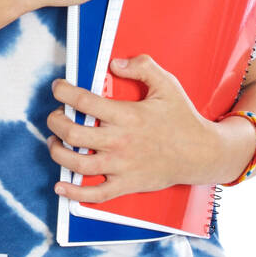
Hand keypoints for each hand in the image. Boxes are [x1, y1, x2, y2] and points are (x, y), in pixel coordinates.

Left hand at [45, 54, 215, 203]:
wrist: (201, 153)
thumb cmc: (183, 119)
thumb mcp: (167, 85)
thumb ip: (143, 67)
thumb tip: (116, 64)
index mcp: (127, 115)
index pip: (84, 101)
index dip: (64, 92)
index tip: (58, 88)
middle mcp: (120, 141)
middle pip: (73, 133)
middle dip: (56, 122)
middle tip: (55, 115)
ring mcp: (121, 165)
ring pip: (77, 163)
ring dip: (58, 153)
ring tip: (54, 142)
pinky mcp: (126, 183)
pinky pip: (95, 193)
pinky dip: (74, 193)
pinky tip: (60, 187)